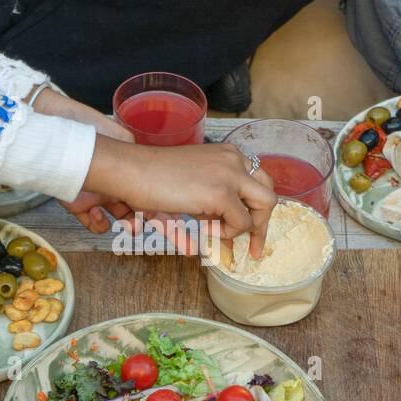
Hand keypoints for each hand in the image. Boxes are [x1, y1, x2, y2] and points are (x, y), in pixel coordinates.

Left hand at [31, 87, 149, 234]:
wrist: (53, 127)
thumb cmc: (86, 126)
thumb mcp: (121, 135)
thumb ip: (137, 152)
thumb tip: (153, 169)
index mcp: (127, 170)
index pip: (147, 193)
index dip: (159, 207)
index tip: (169, 218)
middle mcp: (114, 185)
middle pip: (135, 211)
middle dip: (143, 221)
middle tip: (143, 225)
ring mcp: (96, 196)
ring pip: (117, 220)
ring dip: (124, 224)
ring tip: (123, 221)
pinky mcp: (77, 204)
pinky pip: (91, 223)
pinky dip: (97, 224)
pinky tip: (96, 214)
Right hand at [83, 137, 276, 258]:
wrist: (131, 171)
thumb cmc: (151, 177)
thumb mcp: (192, 182)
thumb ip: (213, 197)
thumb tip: (223, 225)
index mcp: (228, 154)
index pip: (259, 181)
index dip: (257, 209)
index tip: (251, 231)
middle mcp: (234, 160)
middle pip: (269, 194)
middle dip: (262, 223)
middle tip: (252, 247)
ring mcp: (230, 175)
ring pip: (264, 206)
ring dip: (245, 228)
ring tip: (218, 234)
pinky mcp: (221, 193)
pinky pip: (240, 223)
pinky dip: (226, 233)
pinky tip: (203, 229)